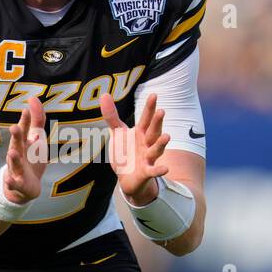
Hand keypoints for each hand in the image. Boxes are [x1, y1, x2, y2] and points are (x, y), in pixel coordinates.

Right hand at [3, 95, 46, 204]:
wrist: (23, 186)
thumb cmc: (29, 159)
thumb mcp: (36, 138)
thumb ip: (37, 120)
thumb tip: (33, 99)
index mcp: (23, 142)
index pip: (25, 129)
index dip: (27, 120)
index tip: (27, 108)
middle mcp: (18, 153)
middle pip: (17, 144)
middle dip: (16, 136)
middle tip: (15, 127)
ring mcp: (17, 169)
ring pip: (15, 163)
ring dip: (13, 158)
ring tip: (12, 153)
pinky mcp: (18, 183)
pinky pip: (15, 183)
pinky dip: (13, 182)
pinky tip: (11, 180)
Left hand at [100, 91, 169, 205]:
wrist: (127, 177)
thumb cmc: (125, 151)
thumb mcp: (117, 132)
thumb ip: (112, 115)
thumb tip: (104, 94)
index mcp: (140, 132)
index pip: (146, 118)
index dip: (149, 107)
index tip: (154, 95)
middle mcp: (147, 143)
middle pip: (153, 131)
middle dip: (157, 122)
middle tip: (162, 111)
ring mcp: (148, 157)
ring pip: (156, 149)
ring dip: (161, 144)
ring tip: (167, 136)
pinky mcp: (146, 172)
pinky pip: (153, 171)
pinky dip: (159, 170)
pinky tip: (165, 169)